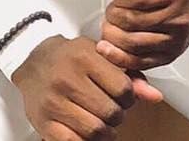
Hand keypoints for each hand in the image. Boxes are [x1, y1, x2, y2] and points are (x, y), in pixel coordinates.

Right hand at [12, 35, 161, 139]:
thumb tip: (156, 97)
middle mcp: (69, 78)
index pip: (123, 89)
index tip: (122, 96)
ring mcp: (54, 102)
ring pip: (96, 131)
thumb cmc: (72, 56)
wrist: (32, 60)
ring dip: (105, 132)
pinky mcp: (44, 122)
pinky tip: (86, 131)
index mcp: (85, 57)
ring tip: (101, 121)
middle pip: (111, 112)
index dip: (128, 97)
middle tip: (111, 109)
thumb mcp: (100, 55)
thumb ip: (130, 75)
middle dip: (117, 115)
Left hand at [97, 0, 188, 70]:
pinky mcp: (170, 56)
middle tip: (111, 10)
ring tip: (110, 25)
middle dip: (113, 15)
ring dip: (113, 35)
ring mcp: (176, 41)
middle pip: (134, 21)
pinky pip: (139, 62)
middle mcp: (180, 19)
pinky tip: (108, 48)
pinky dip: (119, 57)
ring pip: (134, 43)